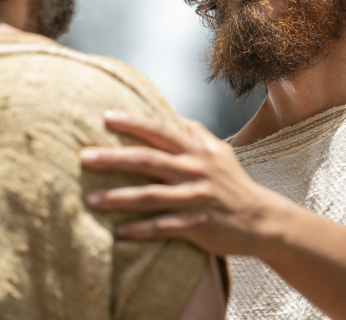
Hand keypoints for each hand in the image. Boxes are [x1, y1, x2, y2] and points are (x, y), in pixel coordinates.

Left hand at [80, 111, 286, 255]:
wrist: (262, 220)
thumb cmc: (235, 184)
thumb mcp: (220, 151)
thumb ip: (195, 132)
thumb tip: (171, 113)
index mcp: (197, 150)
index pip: (160, 130)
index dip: (133, 122)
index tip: (105, 116)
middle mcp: (194, 170)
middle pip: (147, 160)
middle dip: (113, 158)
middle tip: (83, 157)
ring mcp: (195, 198)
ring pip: (150, 195)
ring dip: (117, 198)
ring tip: (89, 199)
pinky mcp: (197, 224)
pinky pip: (162, 226)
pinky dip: (139, 229)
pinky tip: (118, 231)